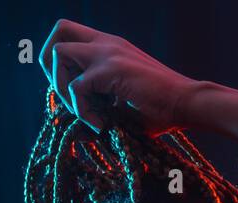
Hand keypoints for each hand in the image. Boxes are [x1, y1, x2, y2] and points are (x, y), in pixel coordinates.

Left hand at [38, 19, 197, 134]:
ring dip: (62, 87)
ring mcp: (108, 52)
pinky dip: (82, 111)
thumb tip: (76, 136)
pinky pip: (77, 87)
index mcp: (110, 46)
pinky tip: (101, 125)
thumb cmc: (160, 110)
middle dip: (50, 64)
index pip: (69, 37)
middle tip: (64, 95)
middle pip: (59, 31)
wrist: (188, 104)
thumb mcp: (121, 109)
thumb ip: (97, 112)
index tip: (72, 95)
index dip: (61, 66)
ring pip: (59, 53)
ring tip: (84, 113)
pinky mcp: (111, 69)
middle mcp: (106, 43)